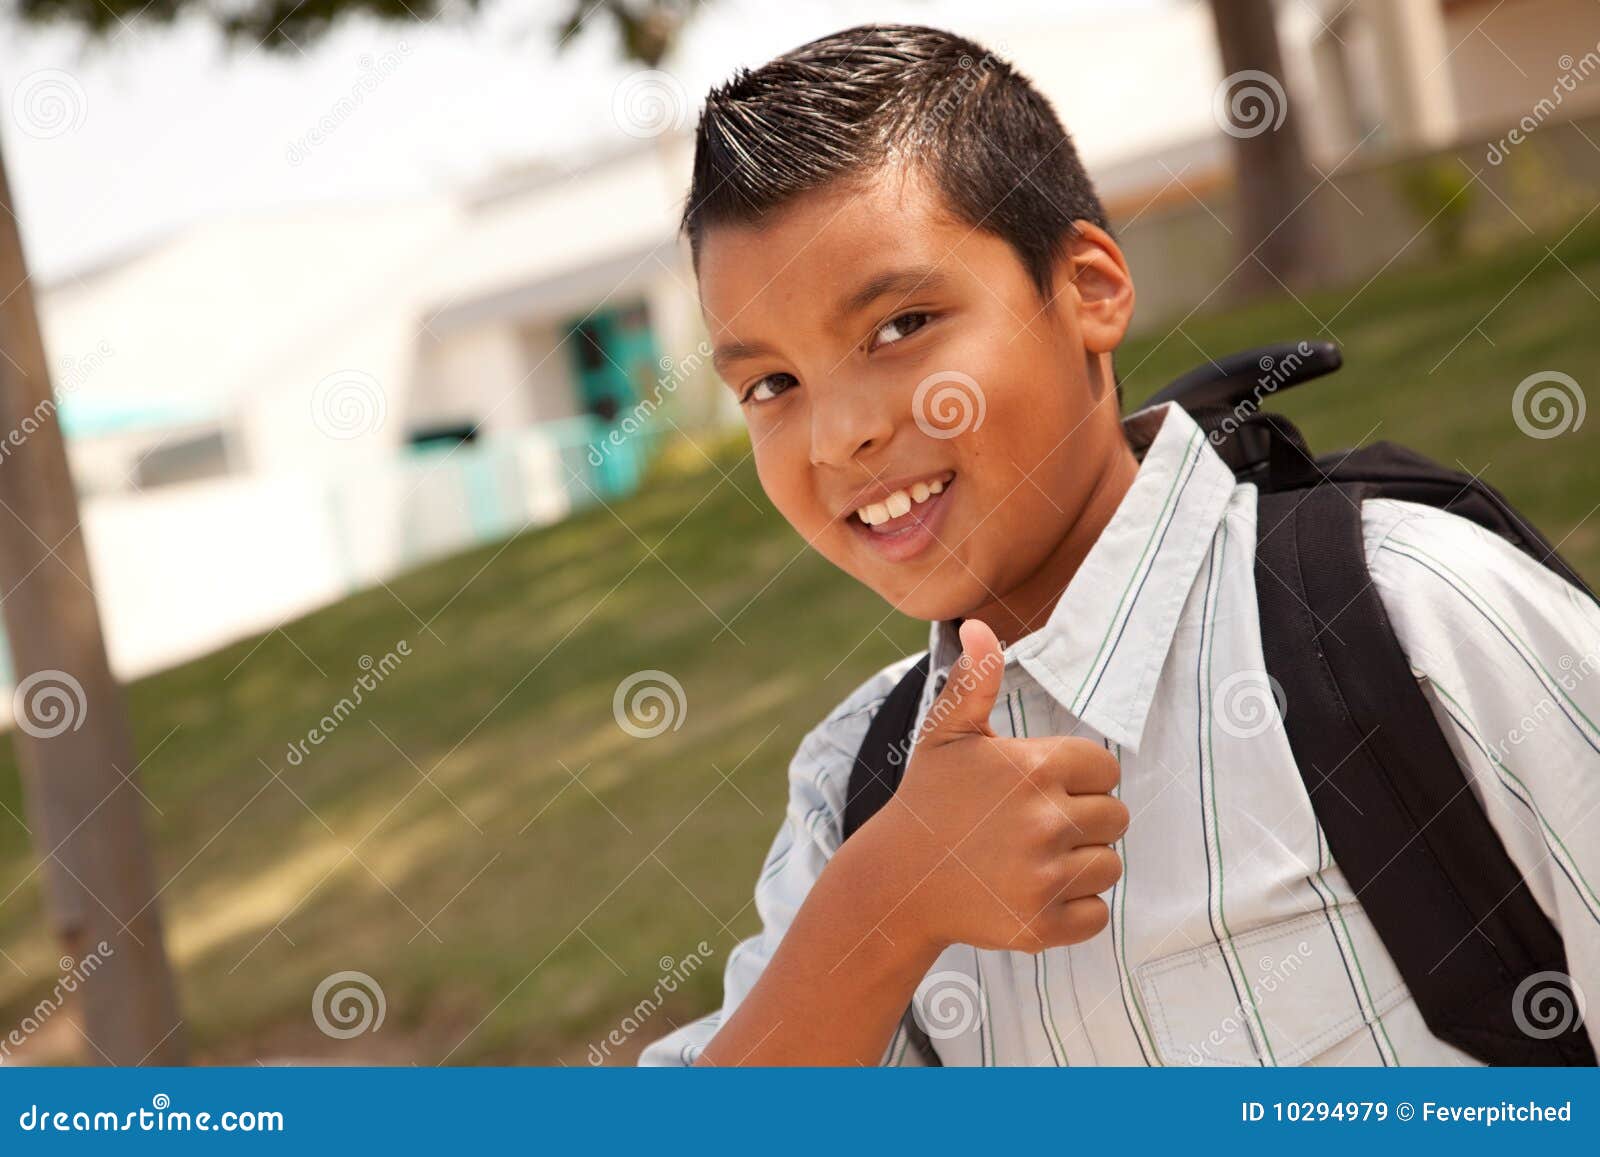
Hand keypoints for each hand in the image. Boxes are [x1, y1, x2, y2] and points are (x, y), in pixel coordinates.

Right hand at [855, 619, 1127, 953]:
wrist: (897, 882)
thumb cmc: (929, 801)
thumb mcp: (946, 735)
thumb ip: (974, 680)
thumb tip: (979, 625)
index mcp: (1033, 769)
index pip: (1106, 768)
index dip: (1080, 777)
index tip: (1040, 789)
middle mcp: (1045, 822)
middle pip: (1116, 817)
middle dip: (1083, 820)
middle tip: (1033, 826)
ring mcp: (1044, 878)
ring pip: (1109, 865)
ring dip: (1081, 864)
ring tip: (1032, 859)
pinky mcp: (1041, 925)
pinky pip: (1097, 914)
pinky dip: (1074, 909)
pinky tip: (1033, 892)